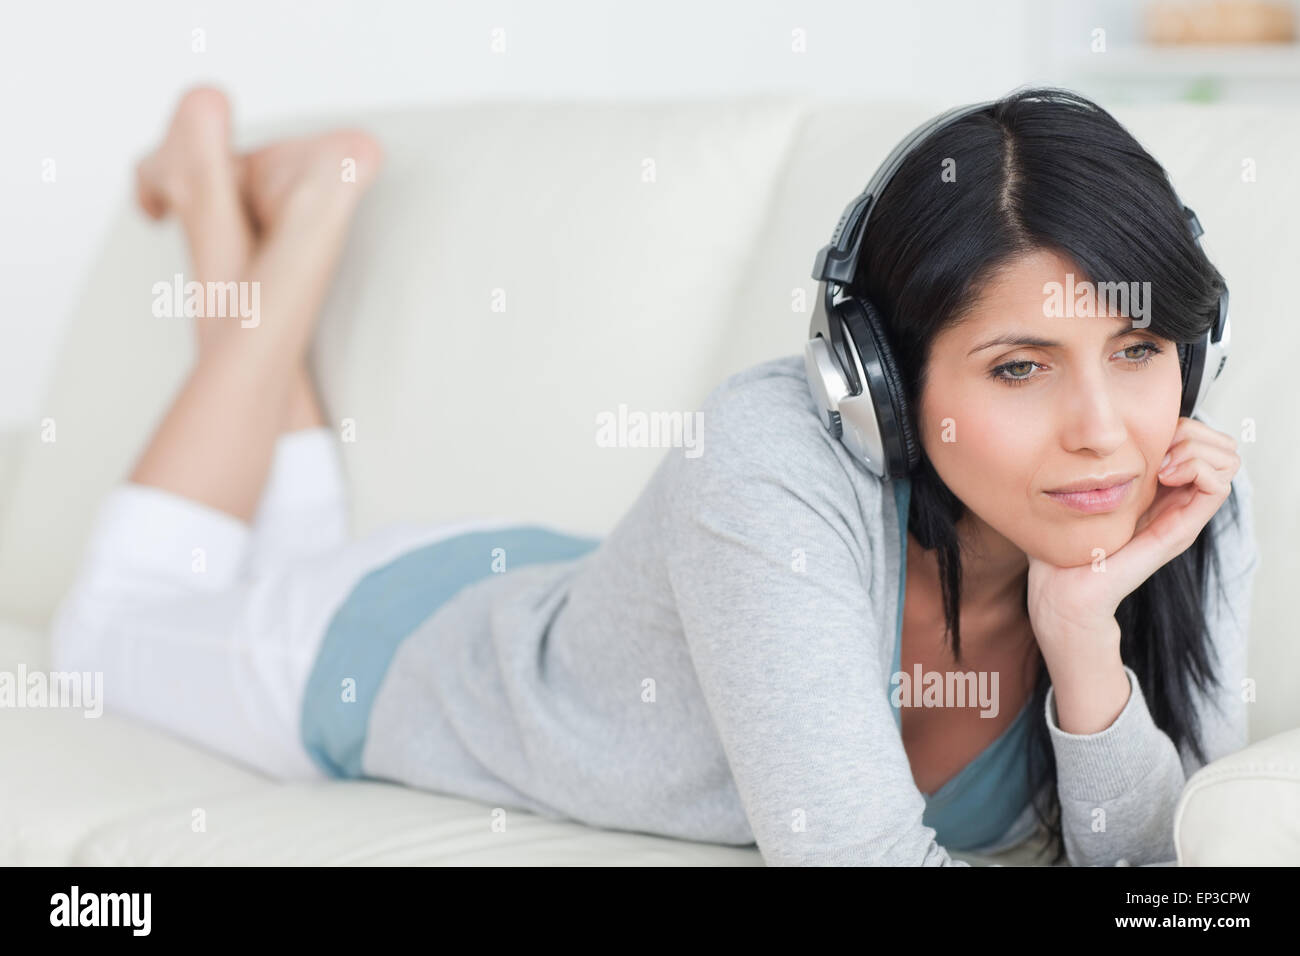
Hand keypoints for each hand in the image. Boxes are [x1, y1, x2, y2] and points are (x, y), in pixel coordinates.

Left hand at [1026, 416, 1240, 668]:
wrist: (1061, 591)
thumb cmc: (1065, 543)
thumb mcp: (1081, 493)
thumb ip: (1095, 468)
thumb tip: (1091, 433)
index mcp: (1157, 489)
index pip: (1200, 439)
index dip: (1182, 424)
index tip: (1147, 433)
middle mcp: (1176, 500)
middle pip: (1222, 447)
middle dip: (1194, 432)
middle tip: (1158, 448)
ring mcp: (1181, 517)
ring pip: (1226, 463)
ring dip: (1197, 448)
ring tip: (1161, 463)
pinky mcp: (1178, 532)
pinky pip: (1217, 488)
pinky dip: (1197, 468)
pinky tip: (1163, 473)